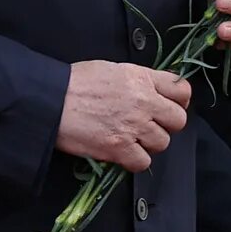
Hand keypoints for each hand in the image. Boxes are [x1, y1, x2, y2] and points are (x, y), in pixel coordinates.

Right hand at [58, 61, 190, 171]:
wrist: (48, 99)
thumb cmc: (75, 82)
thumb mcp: (113, 70)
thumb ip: (139, 81)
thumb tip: (154, 92)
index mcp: (142, 78)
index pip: (182, 90)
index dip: (178, 101)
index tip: (168, 106)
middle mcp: (144, 102)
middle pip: (178, 121)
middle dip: (166, 125)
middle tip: (148, 126)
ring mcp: (133, 126)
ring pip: (162, 143)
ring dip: (149, 143)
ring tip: (129, 138)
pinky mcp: (119, 148)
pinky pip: (142, 161)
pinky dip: (134, 160)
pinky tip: (121, 152)